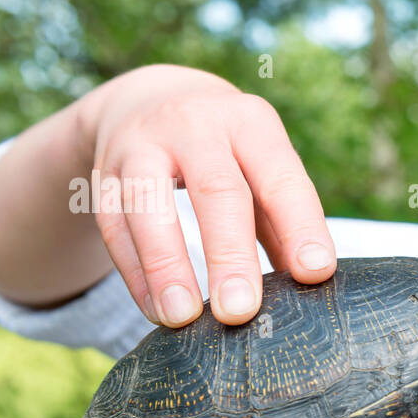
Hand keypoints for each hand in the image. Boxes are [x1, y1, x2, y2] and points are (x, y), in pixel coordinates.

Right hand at [77, 65, 336, 326]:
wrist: (148, 98)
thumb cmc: (228, 154)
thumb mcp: (262, 168)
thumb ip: (284, 223)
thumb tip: (311, 288)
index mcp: (249, 123)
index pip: (280, 177)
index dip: (300, 225)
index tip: (315, 273)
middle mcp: (195, 126)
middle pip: (215, 191)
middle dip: (228, 254)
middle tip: (240, 311)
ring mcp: (140, 146)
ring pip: (149, 206)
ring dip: (166, 267)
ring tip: (183, 318)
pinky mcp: (102, 174)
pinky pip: (114, 226)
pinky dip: (136, 274)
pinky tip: (158, 312)